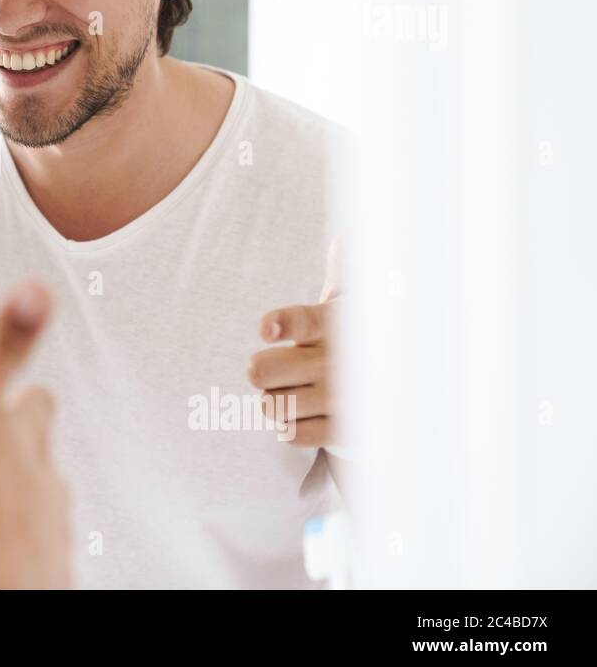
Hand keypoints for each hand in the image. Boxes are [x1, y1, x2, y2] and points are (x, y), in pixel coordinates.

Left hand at [249, 240, 342, 447]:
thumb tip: (350, 232)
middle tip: (263, 367)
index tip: (266, 328)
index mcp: (338, 324)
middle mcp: (339, 363)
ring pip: (272, 405)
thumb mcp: (355, 295)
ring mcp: (341, 400)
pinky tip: (299, 413)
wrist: (409, 380)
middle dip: (258, 368)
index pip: (304, 322)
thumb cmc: (361, 331)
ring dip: (271, 398)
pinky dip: (287, 425)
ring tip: (290, 389)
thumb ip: (345, 265)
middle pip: (264, 371)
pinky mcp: (345, 432)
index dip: (282, 324)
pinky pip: (294, 434)